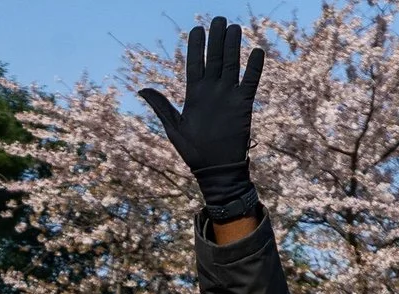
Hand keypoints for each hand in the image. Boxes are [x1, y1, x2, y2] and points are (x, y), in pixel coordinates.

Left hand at [137, 18, 264, 211]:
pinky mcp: (244, 105)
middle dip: (216, 39)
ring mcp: (229, 96)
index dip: (196, 47)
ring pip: (232, 65)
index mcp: (194, 94)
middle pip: (215, 58)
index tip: (196, 29)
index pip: (195, 64)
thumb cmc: (193, 151)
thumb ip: (162, 106)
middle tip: (218, 19)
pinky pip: (250, 82)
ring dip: (233, 46)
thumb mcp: (174, 127)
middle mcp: (212, 91)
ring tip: (234, 28)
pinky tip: (256, 51)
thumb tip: (142, 89)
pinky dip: (254, 68)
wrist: (215, 169)